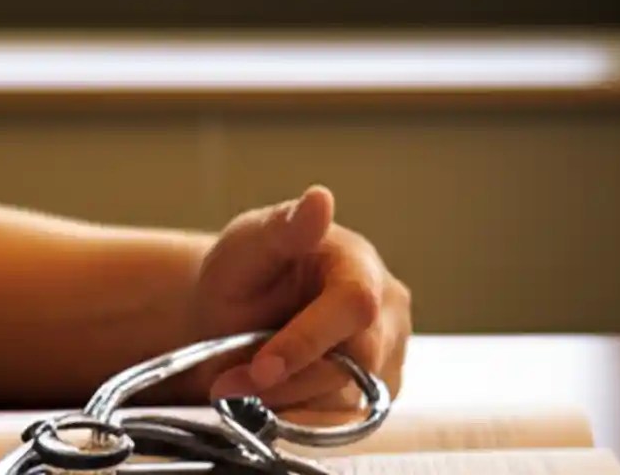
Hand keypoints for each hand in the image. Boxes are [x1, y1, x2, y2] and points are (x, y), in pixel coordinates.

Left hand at [187, 186, 410, 412]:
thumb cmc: (242, 273)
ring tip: (239, 381)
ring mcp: (389, 352)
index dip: (308, 341)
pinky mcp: (378, 391)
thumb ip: (282, 228)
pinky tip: (270, 391)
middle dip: (287, 379)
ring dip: (285, 399)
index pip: (353, 306)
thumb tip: (319, 199)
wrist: (233, 315)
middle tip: (230, 382)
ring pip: (346, 398)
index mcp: (358, 262)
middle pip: (356, 363)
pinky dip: (298, 412)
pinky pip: (342, 419)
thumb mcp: (247, 245)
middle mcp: (387, 308)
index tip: (261, 366)